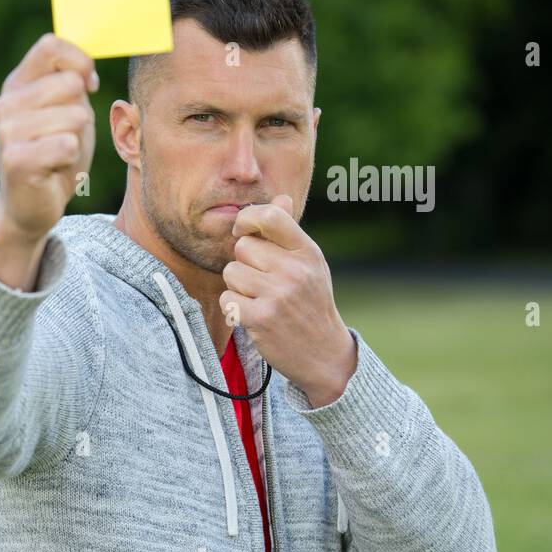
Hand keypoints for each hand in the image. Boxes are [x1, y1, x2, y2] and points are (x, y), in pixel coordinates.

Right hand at [0, 33, 98, 288]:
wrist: (29, 207)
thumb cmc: (54, 155)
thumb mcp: (66, 111)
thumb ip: (73, 84)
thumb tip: (86, 73)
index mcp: (17, 85)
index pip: (51, 46)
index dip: (80, 62)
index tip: (88, 86)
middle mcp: (6, 104)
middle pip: (70, 83)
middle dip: (81, 113)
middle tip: (65, 136)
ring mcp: (8, 132)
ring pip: (74, 116)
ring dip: (77, 140)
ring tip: (59, 155)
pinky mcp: (16, 160)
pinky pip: (67, 145)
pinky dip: (70, 161)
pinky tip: (54, 170)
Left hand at [220, 194, 357, 407]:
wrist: (324, 353)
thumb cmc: (311, 303)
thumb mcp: (309, 264)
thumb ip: (289, 233)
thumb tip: (279, 198)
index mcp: (307, 251)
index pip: (269, 215)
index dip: (247, 219)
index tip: (243, 231)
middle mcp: (294, 270)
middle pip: (242, 247)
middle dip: (244, 263)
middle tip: (261, 281)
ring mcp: (278, 294)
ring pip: (231, 273)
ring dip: (238, 287)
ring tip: (260, 299)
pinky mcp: (261, 318)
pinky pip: (227, 299)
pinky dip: (234, 308)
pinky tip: (253, 315)